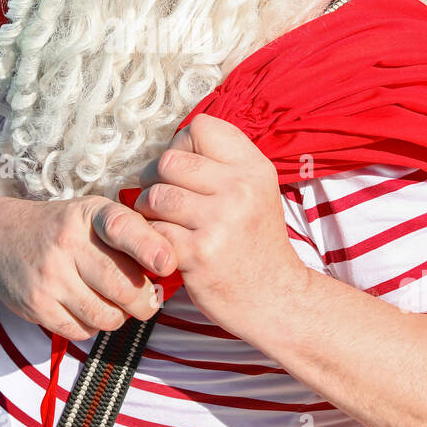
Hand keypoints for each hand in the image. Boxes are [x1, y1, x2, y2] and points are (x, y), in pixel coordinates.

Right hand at [0, 195, 173, 341]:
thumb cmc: (63, 230)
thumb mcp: (93, 216)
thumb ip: (131, 234)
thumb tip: (171, 269)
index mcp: (89, 215)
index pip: (122, 227)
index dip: (149, 247)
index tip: (168, 264)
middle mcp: (67, 242)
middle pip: (124, 288)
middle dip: (144, 302)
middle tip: (146, 301)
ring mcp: (50, 276)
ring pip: (106, 316)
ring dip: (117, 316)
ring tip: (110, 301)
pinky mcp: (36, 305)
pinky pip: (82, 331)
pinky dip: (91, 326)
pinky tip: (84, 308)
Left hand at [131, 114, 307, 338]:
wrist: (277, 299)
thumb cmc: (255, 243)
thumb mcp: (255, 191)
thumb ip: (221, 164)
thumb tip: (171, 144)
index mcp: (254, 168)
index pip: (200, 127)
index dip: (181, 144)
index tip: (185, 171)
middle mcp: (240, 189)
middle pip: (169, 161)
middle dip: (156, 179)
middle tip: (164, 200)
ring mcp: (220, 221)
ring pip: (155, 196)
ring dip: (149, 210)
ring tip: (164, 222)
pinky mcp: (199, 253)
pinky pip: (153, 230)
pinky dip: (151, 238)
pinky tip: (167, 245)